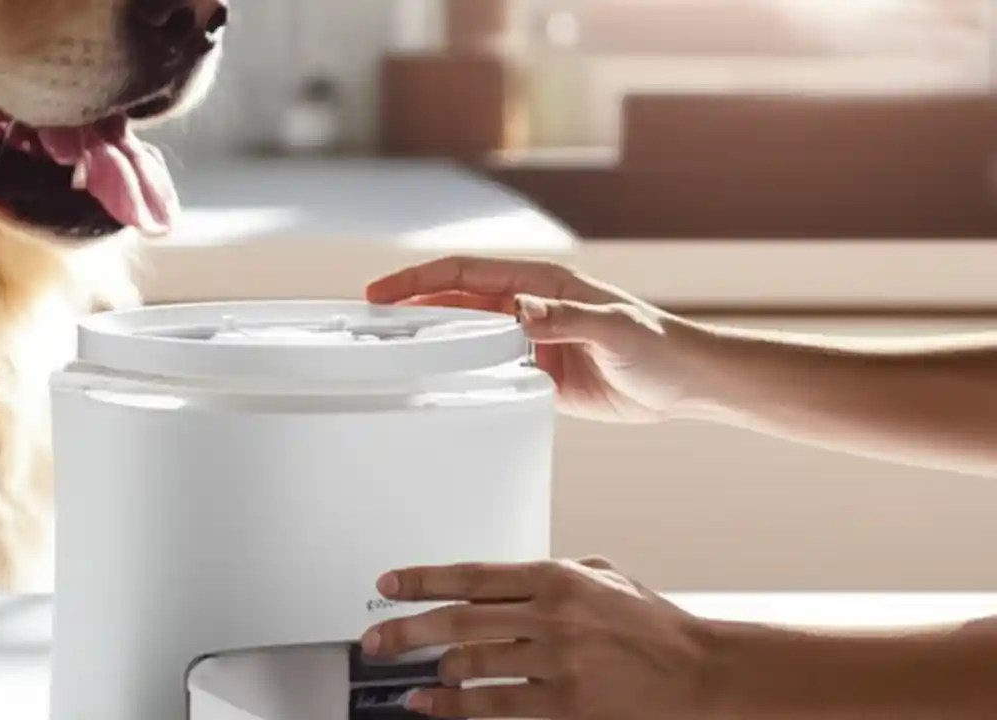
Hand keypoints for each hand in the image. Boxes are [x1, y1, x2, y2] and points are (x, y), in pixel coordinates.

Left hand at [361, 559, 709, 718]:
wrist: (699, 672)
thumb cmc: (652, 625)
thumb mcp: (603, 576)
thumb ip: (550, 573)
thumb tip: (497, 581)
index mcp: (555, 577)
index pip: (471, 576)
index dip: (421, 579)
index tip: (388, 585)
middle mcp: (550, 615)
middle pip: (457, 620)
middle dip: (406, 630)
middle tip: (374, 638)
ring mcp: (556, 662)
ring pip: (470, 665)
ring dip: (429, 671)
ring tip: (403, 676)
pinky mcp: (564, 706)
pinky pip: (493, 707)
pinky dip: (453, 706)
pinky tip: (430, 703)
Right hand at [366, 257, 707, 422]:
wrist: (687, 383)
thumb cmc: (661, 345)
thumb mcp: (615, 328)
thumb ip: (566, 319)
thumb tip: (520, 312)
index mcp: (542, 284)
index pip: (466, 275)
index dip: (420, 280)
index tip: (383, 292)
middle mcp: (529, 307)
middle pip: (455, 302)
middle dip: (410, 307)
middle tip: (368, 324)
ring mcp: (531, 340)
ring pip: (466, 335)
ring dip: (430, 339)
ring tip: (389, 351)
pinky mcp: (538, 373)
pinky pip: (488, 367)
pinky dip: (460, 371)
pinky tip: (438, 381)